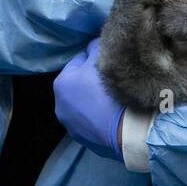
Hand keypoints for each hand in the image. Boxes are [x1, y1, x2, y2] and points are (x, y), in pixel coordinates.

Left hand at [53, 39, 124, 161]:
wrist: (127, 131)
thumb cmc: (111, 91)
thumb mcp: (103, 60)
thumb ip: (95, 47)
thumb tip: (94, 44)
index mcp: (60, 84)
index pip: (79, 60)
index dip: (96, 58)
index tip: (110, 62)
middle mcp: (59, 106)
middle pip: (79, 84)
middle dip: (93, 80)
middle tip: (114, 80)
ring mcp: (70, 126)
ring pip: (84, 104)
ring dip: (95, 100)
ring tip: (115, 99)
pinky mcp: (84, 141)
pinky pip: (92, 121)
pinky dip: (100, 117)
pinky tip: (114, 115)